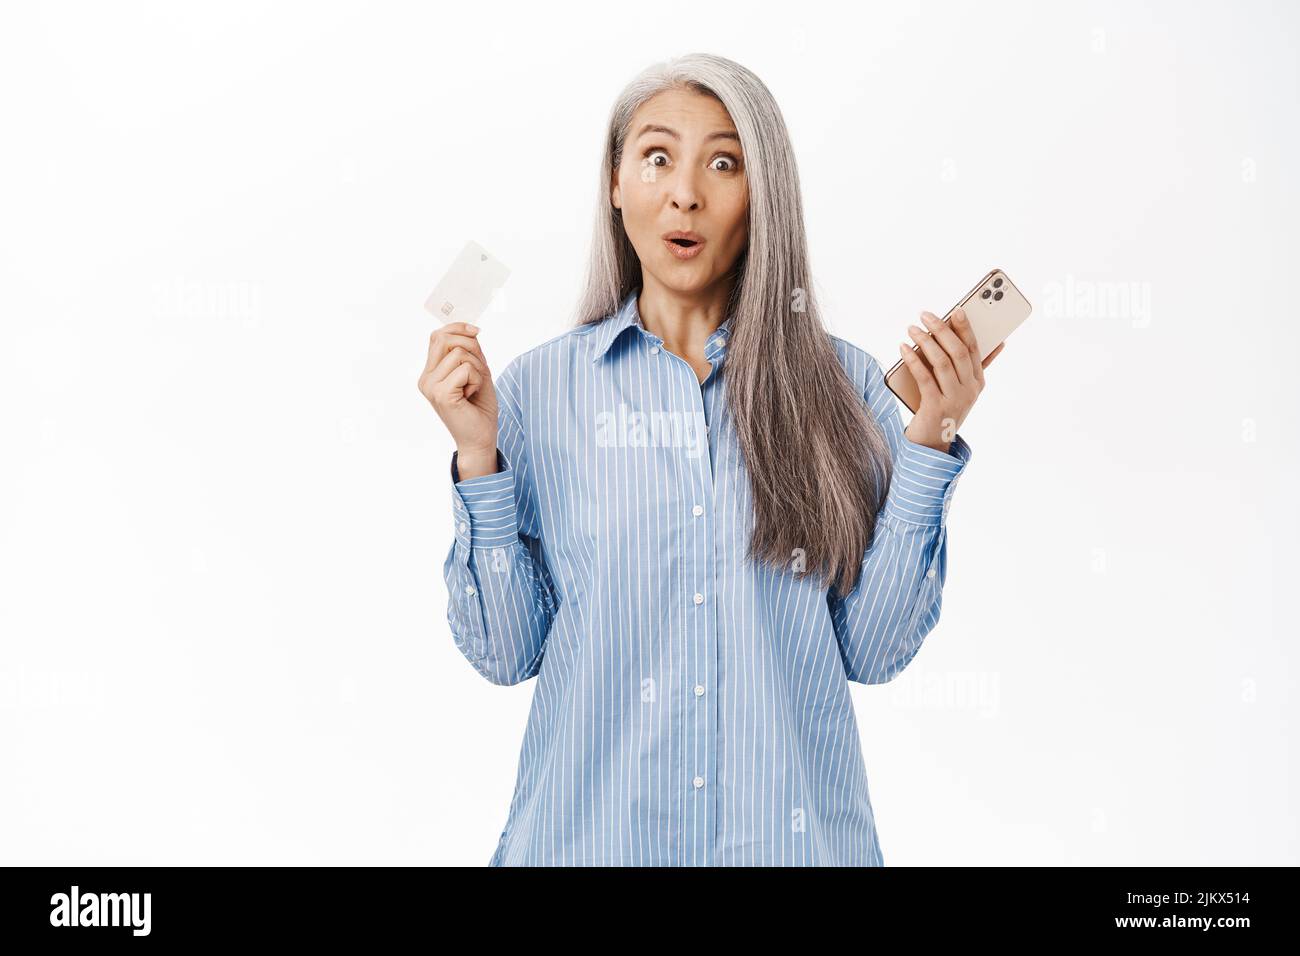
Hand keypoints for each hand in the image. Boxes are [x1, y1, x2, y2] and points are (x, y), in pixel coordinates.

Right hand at [418, 322, 498, 463]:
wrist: (480, 439)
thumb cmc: (479, 408)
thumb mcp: (477, 372)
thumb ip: (470, 351)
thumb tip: (470, 329)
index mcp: (430, 373)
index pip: (437, 336)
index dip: (458, 328)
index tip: (476, 330)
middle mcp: (426, 379)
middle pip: (445, 339)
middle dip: (471, 346)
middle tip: (480, 368)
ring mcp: (431, 386)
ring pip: (459, 353)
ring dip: (477, 368)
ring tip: (474, 387)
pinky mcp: (441, 394)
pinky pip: (466, 368)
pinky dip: (477, 379)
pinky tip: (472, 395)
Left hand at [898, 308, 1005, 453]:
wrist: (931, 444)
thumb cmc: (943, 409)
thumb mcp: (961, 389)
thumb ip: (971, 366)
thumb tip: (997, 342)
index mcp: (977, 382)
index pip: (973, 349)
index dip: (965, 328)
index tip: (956, 310)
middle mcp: (969, 390)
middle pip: (957, 352)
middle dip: (942, 329)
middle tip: (925, 315)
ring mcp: (954, 399)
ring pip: (941, 362)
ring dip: (925, 341)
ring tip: (912, 329)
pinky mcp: (935, 407)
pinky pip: (924, 377)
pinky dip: (913, 359)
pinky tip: (904, 348)